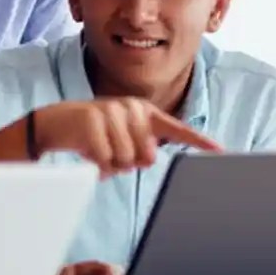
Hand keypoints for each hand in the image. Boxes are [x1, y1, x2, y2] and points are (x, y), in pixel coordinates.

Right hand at [33, 98, 221, 174]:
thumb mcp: (123, 137)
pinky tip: (89, 154)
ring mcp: (111, 111)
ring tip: (100, 150)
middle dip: (129, 163)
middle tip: (113, 151)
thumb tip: (149, 159)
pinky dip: (97, 166)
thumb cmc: (96, 134)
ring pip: (126, 161)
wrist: (55, 123)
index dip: (198, 140)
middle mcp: (131, 108)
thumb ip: (143, 147)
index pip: (176, 128)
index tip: (220, 150)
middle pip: (147, 157)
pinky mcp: (91, 121)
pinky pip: (105, 161)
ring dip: (112, 165)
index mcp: (144, 111)